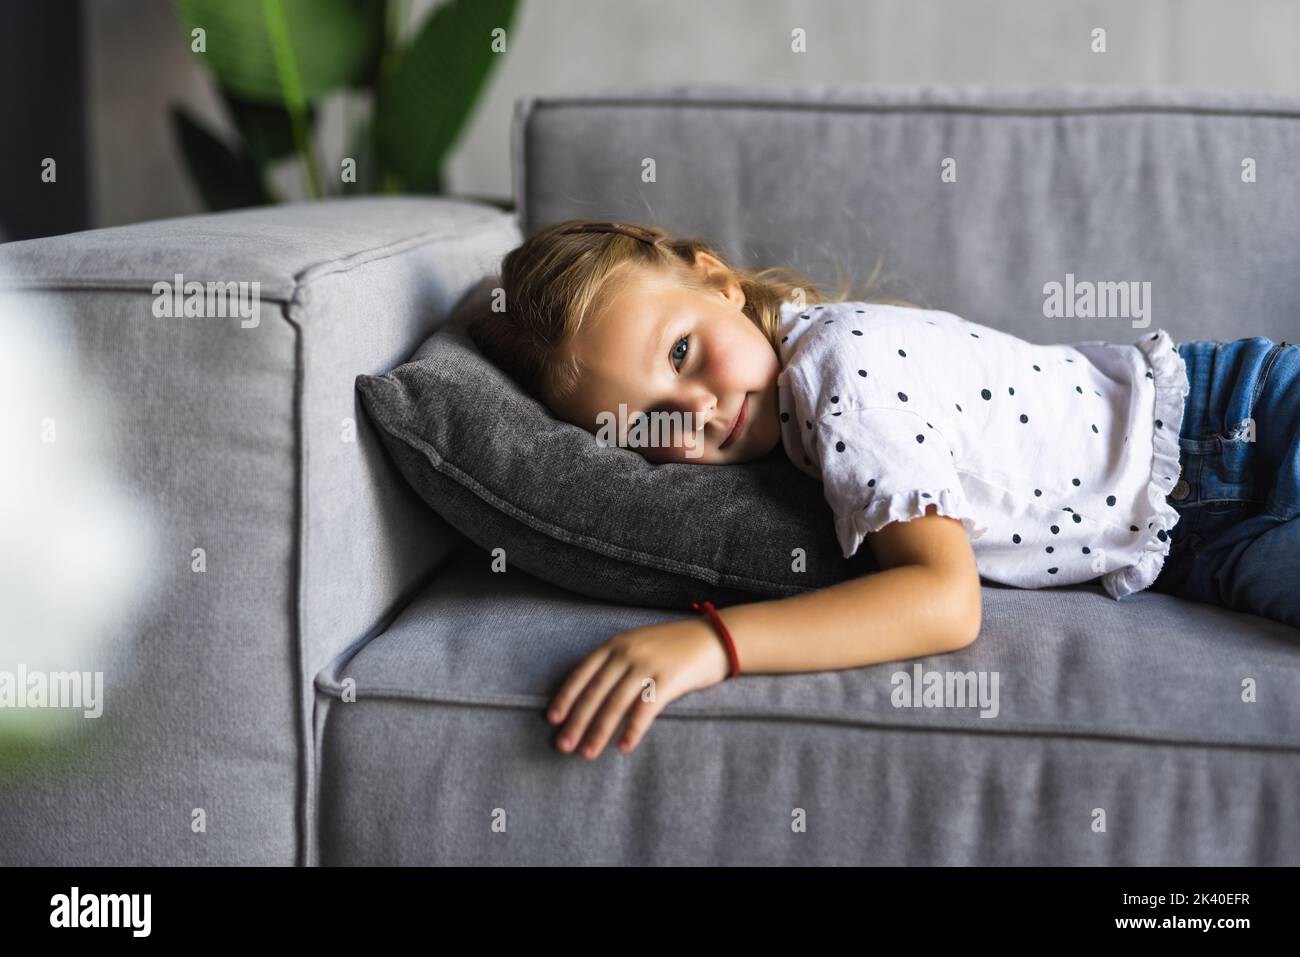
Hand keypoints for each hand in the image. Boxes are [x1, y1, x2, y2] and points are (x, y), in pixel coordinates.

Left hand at [547, 616, 731, 759]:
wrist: (715, 637)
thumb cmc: (674, 646)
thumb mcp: (639, 644)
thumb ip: (616, 662)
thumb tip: (590, 694)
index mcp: (616, 644)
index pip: (582, 673)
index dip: (566, 697)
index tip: (553, 719)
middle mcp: (628, 652)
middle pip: (595, 692)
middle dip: (577, 721)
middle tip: (563, 745)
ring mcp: (648, 664)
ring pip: (616, 703)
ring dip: (599, 731)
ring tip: (587, 753)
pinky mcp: (669, 678)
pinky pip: (646, 708)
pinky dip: (632, 730)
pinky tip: (624, 747)